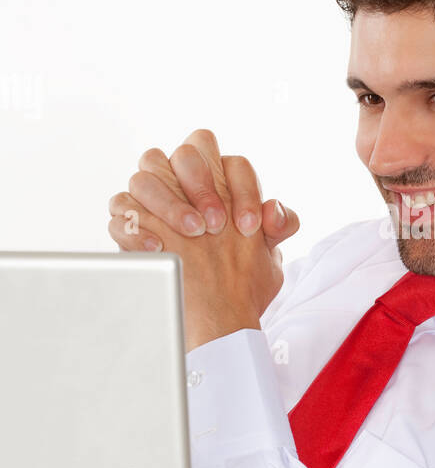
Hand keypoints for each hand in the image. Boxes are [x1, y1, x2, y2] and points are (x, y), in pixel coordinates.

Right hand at [107, 130, 298, 343]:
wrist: (210, 313)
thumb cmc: (238, 274)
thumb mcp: (266, 253)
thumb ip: (279, 226)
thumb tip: (274, 210)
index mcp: (219, 181)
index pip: (230, 162)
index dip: (243, 189)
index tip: (249, 227)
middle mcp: (182, 182)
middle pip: (184, 154)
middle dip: (201, 184)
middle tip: (216, 224)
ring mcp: (151, 200)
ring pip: (145, 176)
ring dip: (170, 202)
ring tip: (193, 233)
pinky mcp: (128, 224)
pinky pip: (121, 211)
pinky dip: (137, 227)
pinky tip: (160, 248)